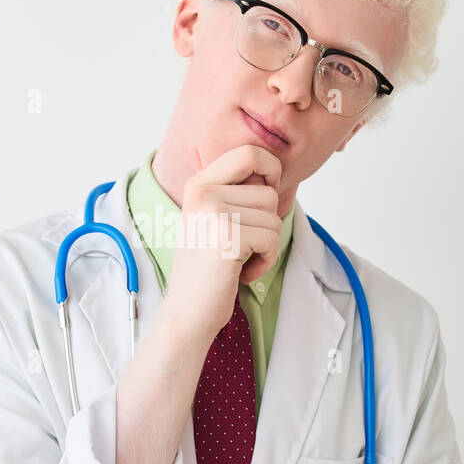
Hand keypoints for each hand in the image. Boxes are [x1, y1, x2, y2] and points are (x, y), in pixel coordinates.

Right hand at [164, 144, 282, 338]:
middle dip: (267, 222)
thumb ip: (238, 192)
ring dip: (266, 245)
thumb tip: (277, 172)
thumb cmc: (209, 267)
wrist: (187, 310)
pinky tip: (242, 272)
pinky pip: (272, 239)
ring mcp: (213, 213)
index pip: (250, 152)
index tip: (263, 202)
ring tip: (240, 259)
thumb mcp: (216, 218)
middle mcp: (203, 192)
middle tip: (244, 243)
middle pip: (269, 191)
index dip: (271, 172)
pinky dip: (265, 261)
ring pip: (274, 216)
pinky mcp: (227, 237)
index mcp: (199, 183)